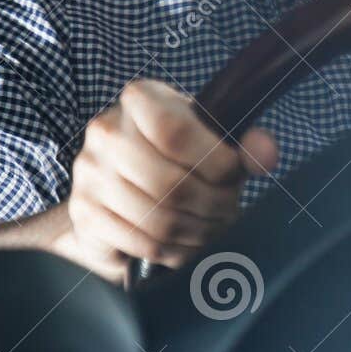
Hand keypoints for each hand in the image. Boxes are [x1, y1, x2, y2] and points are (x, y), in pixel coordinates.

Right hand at [58, 79, 276, 283]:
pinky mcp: (84, 213)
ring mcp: (89, 174)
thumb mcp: (210, 139)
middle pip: (171, 183)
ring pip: (159, 218)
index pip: (176, 131)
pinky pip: (142, 241)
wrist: (119, 187)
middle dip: (213, 206)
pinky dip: (174, 252)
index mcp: (140, 99)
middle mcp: (106, 131)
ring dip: (197, 231)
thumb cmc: (174, 157)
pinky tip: (186, 244)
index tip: (233, 176)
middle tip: (228, 211)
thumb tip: (266, 153)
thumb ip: (243, 143)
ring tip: (212, 228)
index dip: (216, 161)